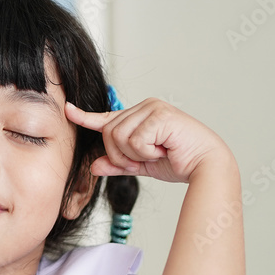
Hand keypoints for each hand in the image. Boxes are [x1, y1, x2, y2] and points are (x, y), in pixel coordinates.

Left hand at [65, 98, 233, 183]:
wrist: (207, 167)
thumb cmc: (180, 162)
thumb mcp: (141, 165)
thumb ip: (118, 163)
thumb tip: (95, 166)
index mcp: (140, 115)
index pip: (107, 118)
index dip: (86, 117)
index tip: (68, 110)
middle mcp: (145, 106)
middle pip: (108, 133)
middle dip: (121, 156)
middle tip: (145, 160)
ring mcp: (152, 108)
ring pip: (117, 137)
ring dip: (134, 155)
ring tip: (157, 154)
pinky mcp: (159, 115)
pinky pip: (134, 141)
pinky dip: (145, 153)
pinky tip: (163, 150)